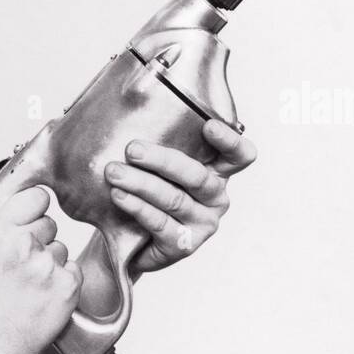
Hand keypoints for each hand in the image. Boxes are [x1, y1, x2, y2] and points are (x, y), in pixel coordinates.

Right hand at [0, 187, 82, 353]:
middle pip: (49, 223)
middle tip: (18, 262)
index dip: (33, 205)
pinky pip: (73, 270)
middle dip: (36, 238)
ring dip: (48, 261)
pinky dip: (61, 280)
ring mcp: (50, 269)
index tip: (30, 214)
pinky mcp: (68, 289)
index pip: (37, 197)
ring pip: (60, 248)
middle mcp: (26, 247)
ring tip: (26, 284)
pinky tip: (40, 295)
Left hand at [102, 120, 256, 272]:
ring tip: (114, 172)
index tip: (208, 126)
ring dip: (140, 183)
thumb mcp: (158, 168)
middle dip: (162, 161)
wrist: (128, 242)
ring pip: (173, 199)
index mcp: (217, 173)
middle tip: (132, 149)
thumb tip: (136, 107)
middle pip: (197, 176)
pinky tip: (118, 195)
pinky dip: (137, 207)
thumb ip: (162, 144)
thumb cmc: (146, 195)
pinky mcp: (184, 246)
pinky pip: (159, 222)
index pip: (239, 155)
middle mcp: (216, 198)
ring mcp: (203, 224)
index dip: (229, 141)